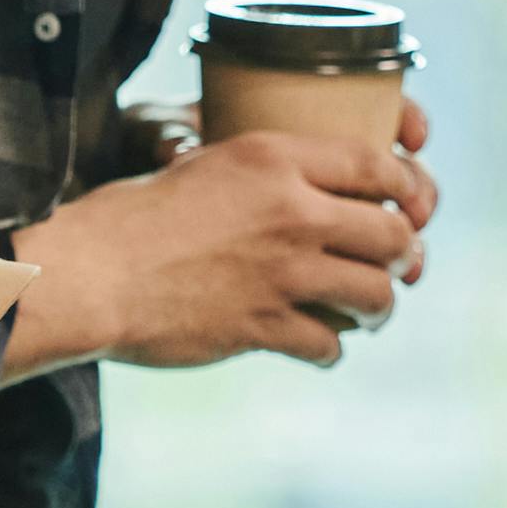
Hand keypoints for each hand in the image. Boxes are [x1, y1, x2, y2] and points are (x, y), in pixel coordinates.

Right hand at [8, 111, 436, 374]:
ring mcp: (283, 273)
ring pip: (375, 295)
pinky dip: (331, 348)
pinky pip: (330, 343)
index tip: (413, 205)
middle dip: (405, 255)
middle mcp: (292, 212)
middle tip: (398, 266)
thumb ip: (269, 178)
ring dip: (379, 307)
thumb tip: (314, 199)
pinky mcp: (266, 326)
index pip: (377, 165)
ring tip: (370, 313)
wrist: (93, 275)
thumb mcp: (207, 165)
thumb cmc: (136, 218)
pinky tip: (320, 345)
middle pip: (391, 235)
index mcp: (276, 158)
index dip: (409, 188)